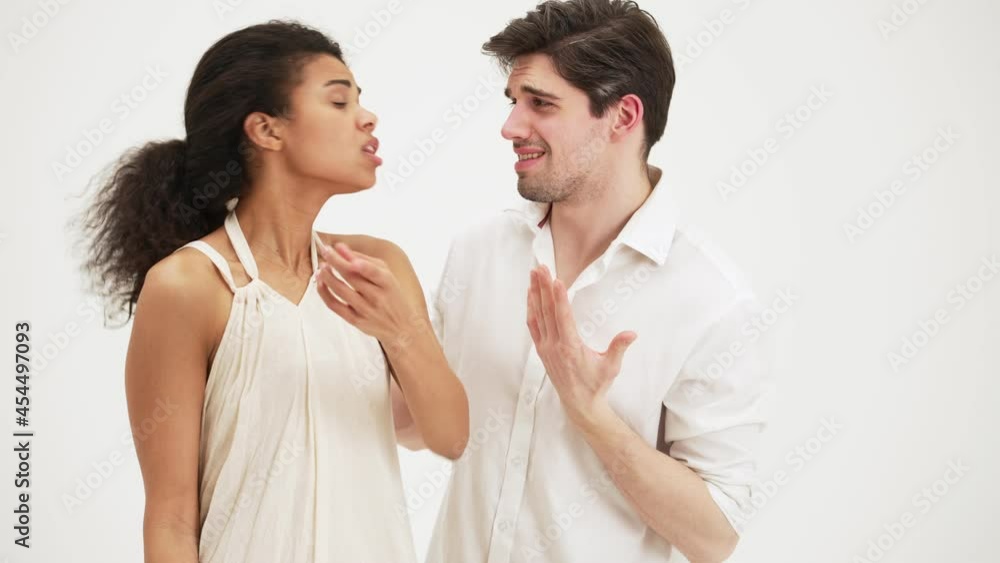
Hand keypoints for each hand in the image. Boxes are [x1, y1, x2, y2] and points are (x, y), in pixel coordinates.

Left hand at [315, 240, 416, 342]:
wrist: (401, 327)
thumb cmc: (392, 297)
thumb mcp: (386, 276)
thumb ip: (365, 260)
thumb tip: (341, 247)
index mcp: (388, 283)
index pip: (373, 271)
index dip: (358, 262)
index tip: (341, 250)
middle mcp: (377, 297)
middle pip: (352, 277)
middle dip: (335, 261)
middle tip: (325, 250)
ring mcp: (365, 310)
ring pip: (340, 290)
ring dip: (327, 276)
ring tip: (322, 266)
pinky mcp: (355, 320)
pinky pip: (334, 305)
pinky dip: (324, 293)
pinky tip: (321, 282)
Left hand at [527, 265, 636, 425]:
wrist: (579, 404)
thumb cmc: (596, 384)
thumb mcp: (611, 367)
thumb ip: (619, 348)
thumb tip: (631, 333)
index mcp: (570, 348)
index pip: (563, 318)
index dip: (559, 298)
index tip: (556, 280)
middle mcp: (554, 346)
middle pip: (547, 311)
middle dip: (544, 287)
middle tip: (541, 268)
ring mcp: (545, 348)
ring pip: (537, 315)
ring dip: (535, 294)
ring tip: (533, 274)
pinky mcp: (542, 350)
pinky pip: (533, 325)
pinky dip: (531, 308)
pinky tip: (530, 295)